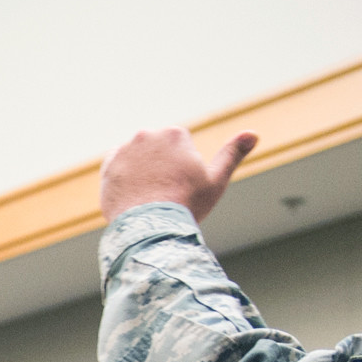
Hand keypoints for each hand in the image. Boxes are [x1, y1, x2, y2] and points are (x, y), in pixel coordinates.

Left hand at [99, 126, 257, 225]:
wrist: (150, 227)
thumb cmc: (186, 205)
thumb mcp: (215, 180)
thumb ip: (232, 154)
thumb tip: (253, 133)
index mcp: (176, 134)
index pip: (180, 148)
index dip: (182, 170)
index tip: (181, 187)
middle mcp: (148, 135)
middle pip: (157, 151)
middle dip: (161, 168)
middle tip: (164, 194)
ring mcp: (125, 149)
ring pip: (138, 159)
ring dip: (142, 173)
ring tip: (149, 197)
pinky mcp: (108, 166)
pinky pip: (117, 168)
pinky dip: (124, 179)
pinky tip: (134, 196)